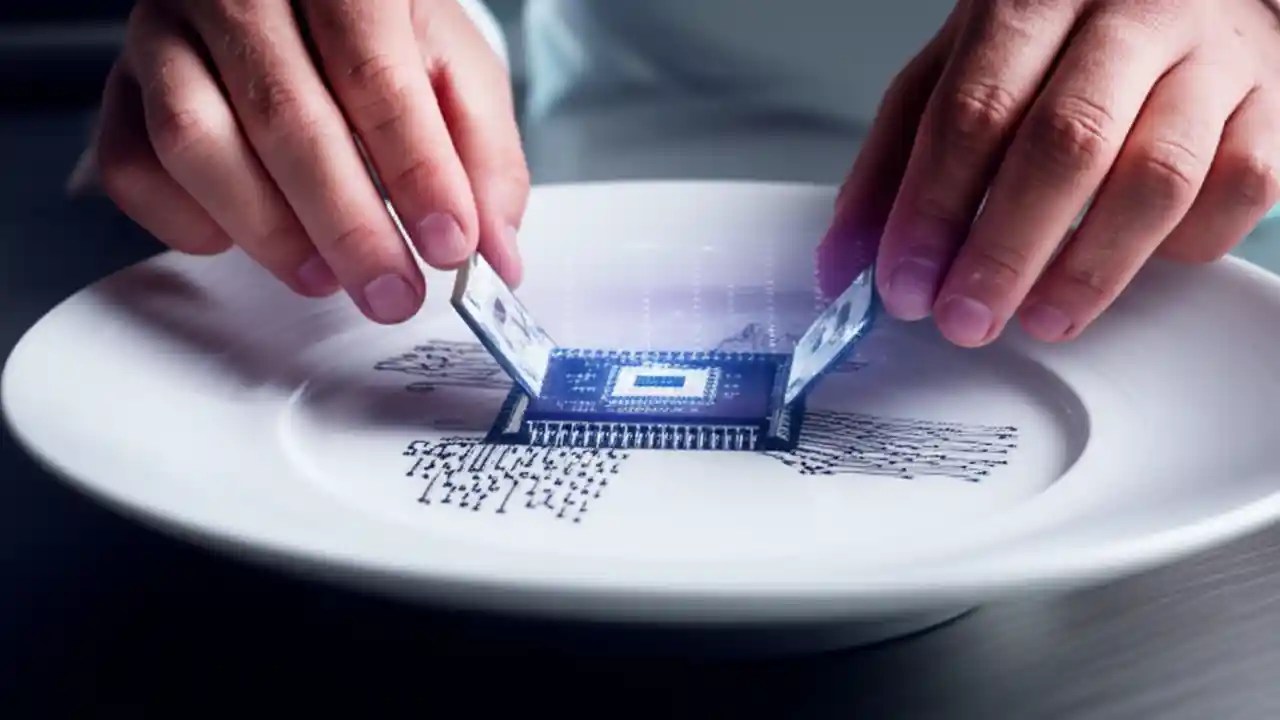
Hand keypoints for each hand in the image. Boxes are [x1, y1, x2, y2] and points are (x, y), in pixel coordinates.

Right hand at [94, 0, 527, 323]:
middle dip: (348, 224)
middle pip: (285, 113)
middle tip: (392, 292)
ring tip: (326, 277)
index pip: (372, 69)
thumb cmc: (387, 39)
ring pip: (195, 140)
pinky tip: (245, 239)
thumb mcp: (458, 76)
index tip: (449, 244)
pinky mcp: (125, 86)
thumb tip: (495, 253)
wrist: (309, 2)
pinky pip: (133, 166)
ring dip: (268, 230)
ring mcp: (168, 33)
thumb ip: (484, 159)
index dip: (414, 167)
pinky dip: (188, 223)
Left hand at [820, 0, 1279, 345]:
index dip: (932, 209)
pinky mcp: (1270, 106)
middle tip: (964, 319)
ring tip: (1038, 318)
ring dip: (1088, 269)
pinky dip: (1177, 250)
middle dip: (1003, 252)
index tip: (903, 285)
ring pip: (1156, 176)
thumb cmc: (1057, 41)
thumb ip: (895, 163)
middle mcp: (1129, 15)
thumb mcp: (955, 73)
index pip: (973, 111)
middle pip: (1065, 144)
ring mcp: (1211, 58)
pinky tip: (1126, 268)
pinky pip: (1234, 192)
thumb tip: (842, 264)